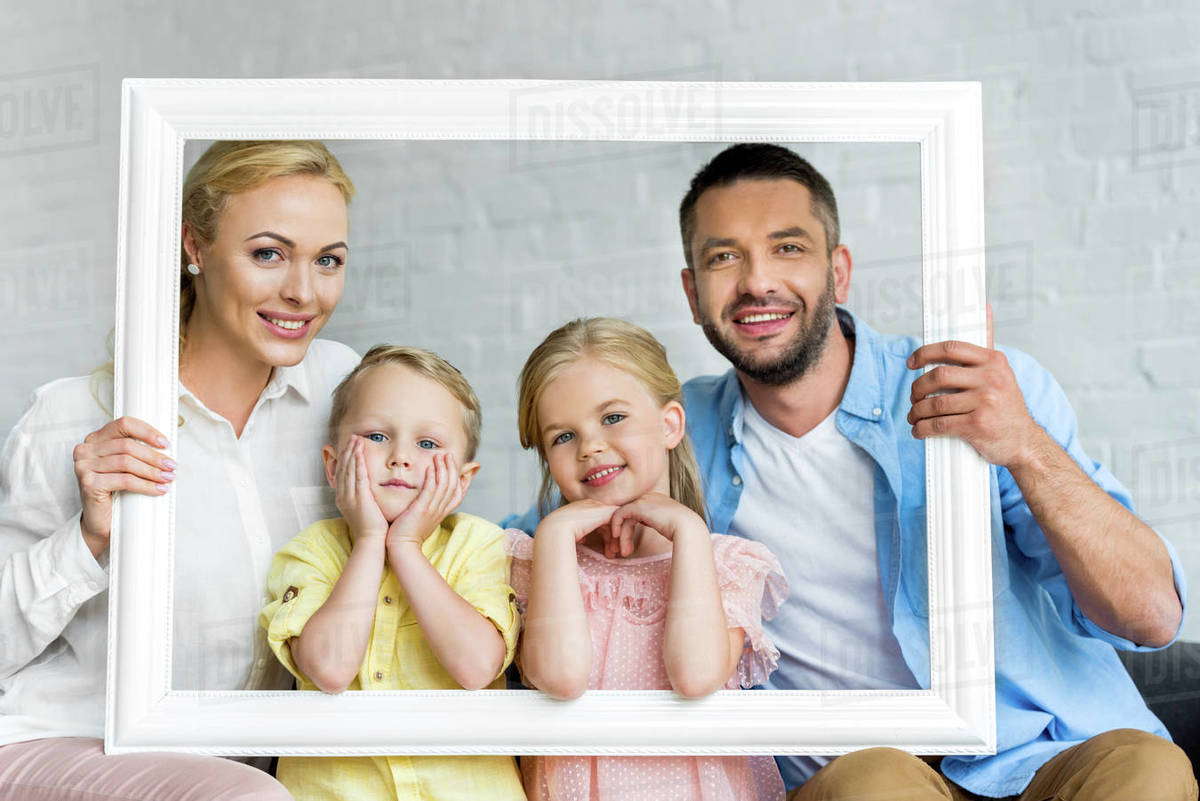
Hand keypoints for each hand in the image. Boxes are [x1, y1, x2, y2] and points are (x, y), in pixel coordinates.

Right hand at [73, 416, 173, 557]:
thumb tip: (165, 447)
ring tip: (167, 478)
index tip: (165, 444)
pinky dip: (146, 485)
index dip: (147, 432)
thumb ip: (136, 451)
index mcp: (95, 439)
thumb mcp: (126, 466)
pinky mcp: (88, 483)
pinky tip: (158, 489)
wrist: (101, 521)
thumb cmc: (115, 490)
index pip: (124, 424)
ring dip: (152, 471)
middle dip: (154, 456)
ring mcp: (84, 466)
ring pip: (127, 462)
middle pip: (127, 445)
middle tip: (171, 466)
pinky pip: (125, 480)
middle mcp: (86, 449)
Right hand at [334, 436, 387, 542]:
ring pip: (349, 469)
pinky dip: (358, 462)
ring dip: (352, 452)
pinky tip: (359, 452)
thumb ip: (362, 497)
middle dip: (347, 451)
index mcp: (343, 498)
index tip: (350, 446)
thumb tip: (365, 489)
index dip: (345, 458)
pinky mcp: (359, 498)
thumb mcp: (362, 509)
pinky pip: (358, 476)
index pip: (342, 473)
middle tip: (352, 437)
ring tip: (356, 439)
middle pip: (343, 468)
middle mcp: (343, 495)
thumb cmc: (371, 527)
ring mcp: (350, 496)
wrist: (371, 541)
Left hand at [385, 452, 466, 553]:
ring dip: (443, 468)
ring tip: (440, 456)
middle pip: (453, 485)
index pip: (459, 493)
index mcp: (443, 512)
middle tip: (449, 455)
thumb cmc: (410, 532)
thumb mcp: (424, 518)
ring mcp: (432, 509)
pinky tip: (430, 468)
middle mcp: (441, 510)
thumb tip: (429, 498)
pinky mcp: (421, 509)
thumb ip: (429, 506)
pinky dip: (431, 478)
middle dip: (452, 468)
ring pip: (444, 485)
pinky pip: (430, 490)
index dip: (464, 479)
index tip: (465, 467)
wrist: (402, 547)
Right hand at [538, 499, 619, 545]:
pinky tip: (615, 546)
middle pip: (606, 521)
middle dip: (611, 537)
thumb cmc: (558, 535)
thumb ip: (579, 533)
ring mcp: (596, 506)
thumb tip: (583, 538)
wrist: (555, 530)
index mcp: (580, 509)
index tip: (605, 550)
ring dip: (615, 538)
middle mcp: (589, 505)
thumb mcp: (571, 532)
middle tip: (614, 552)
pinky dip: (618, 533)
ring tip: (615, 552)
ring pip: (613, 521)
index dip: (603, 535)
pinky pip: (617, 520)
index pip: (597, 521)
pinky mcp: (604, 511)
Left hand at [608, 493, 705, 557]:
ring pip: (624, 517)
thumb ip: (658, 524)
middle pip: (629, 516)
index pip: (637, 515)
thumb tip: (656, 530)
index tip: (630, 548)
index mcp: (658, 501)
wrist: (689, 528)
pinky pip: (620, 514)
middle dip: (624, 534)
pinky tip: (616, 537)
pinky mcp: (638, 506)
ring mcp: (644, 500)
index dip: (631, 531)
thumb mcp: (669, 525)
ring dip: (623, 536)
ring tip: (623, 553)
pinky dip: (616, 525)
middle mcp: (650, 497)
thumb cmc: (684, 532)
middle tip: (622, 551)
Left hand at [906, 305, 1043, 467]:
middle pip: (938, 375)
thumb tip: (984, 306)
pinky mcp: (978, 425)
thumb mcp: (1001, 372)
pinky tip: (919, 430)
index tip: (912, 362)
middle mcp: (991, 378)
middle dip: (918, 387)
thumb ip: (987, 344)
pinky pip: (939, 425)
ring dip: (917, 411)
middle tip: (913, 396)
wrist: (1024, 442)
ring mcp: (985, 402)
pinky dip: (922, 428)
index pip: (951, 348)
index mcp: (994, 361)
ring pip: (935, 403)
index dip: (925, 352)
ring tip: (914, 416)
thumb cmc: (1006, 407)